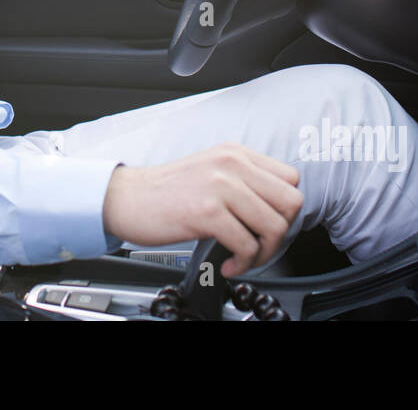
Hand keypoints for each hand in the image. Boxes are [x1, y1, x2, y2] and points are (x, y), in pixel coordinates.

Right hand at [101, 143, 303, 278]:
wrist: (126, 198)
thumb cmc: (165, 191)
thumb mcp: (209, 170)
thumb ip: (241, 180)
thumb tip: (273, 208)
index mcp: (236, 153)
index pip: (291, 179)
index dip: (285, 208)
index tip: (269, 224)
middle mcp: (232, 164)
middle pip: (291, 202)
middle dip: (281, 232)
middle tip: (261, 245)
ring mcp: (220, 186)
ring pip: (274, 226)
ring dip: (263, 253)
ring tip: (243, 258)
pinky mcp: (207, 211)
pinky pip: (246, 244)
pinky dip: (242, 263)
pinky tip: (227, 264)